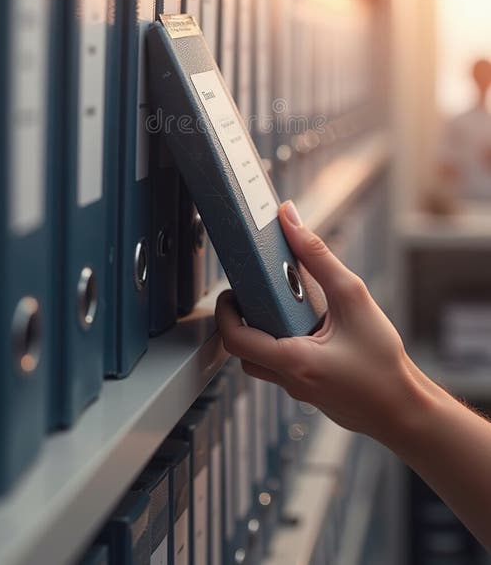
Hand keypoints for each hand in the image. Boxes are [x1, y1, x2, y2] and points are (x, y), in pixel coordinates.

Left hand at [215, 200, 419, 444]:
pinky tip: (307, 324)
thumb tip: (289, 220)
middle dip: (241, 320)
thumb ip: (317, 256)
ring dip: (262, 333)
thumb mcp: (353, 297)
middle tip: (252, 292)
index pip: (234, 339)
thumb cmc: (383, 361)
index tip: (230, 290)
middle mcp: (289, 380)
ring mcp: (298, 391)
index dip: (224, 312)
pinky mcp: (310, 392)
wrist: (405, 410)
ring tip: (280, 304)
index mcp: (293, 360)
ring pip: (262, 362)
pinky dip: (283, 344)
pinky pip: (283, 368)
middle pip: (243, 351)